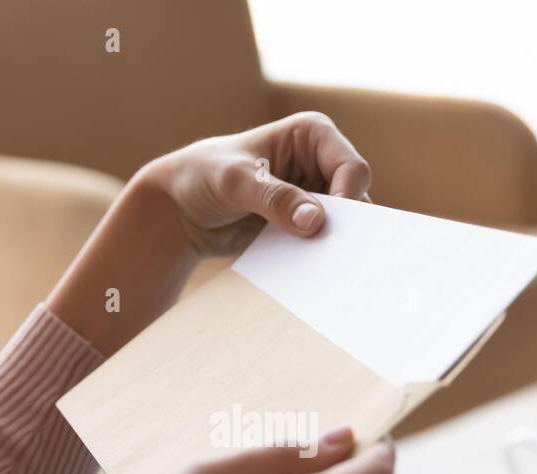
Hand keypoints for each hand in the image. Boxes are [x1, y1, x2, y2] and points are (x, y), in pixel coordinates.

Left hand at [140, 111, 372, 256]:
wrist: (180, 209)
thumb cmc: (203, 177)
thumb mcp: (235, 183)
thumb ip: (274, 198)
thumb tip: (315, 222)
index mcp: (312, 136)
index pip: (351, 168)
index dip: (347, 198)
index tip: (326, 227)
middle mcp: (321, 164)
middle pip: (355, 199)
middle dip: (347, 226)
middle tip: (339, 256)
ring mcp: (314, 197)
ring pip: (344, 226)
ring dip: (333, 246)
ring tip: (324, 268)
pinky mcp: (303, 225)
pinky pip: (323, 245)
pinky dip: (319, 258)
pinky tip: (310, 274)